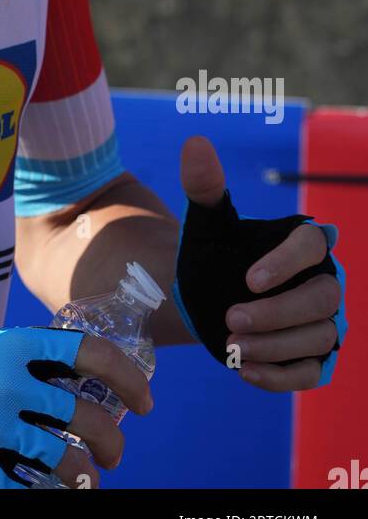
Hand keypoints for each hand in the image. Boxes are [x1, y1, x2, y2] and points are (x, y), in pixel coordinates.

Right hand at [0, 324, 152, 488]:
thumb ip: (28, 359)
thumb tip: (78, 377)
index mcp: (14, 346)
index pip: (91, 354)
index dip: (128, 377)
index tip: (146, 400)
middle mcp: (8, 384)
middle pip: (87, 416)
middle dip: (114, 442)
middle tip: (116, 454)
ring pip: (65, 461)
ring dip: (85, 476)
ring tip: (87, 481)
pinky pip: (25, 490)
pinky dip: (47, 496)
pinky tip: (53, 494)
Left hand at [182, 136, 341, 391]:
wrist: (204, 296)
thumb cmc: (213, 253)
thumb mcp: (205, 222)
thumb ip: (204, 185)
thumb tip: (196, 142)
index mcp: (304, 242)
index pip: (315, 244)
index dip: (287, 263)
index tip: (247, 278)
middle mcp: (323, 281)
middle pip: (322, 297)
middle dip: (279, 312)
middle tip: (232, 318)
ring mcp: (322, 321)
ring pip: (319, 336)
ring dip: (276, 345)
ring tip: (232, 346)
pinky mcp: (313, 356)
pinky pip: (313, 371)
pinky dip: (282, 376)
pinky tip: (245, 371)